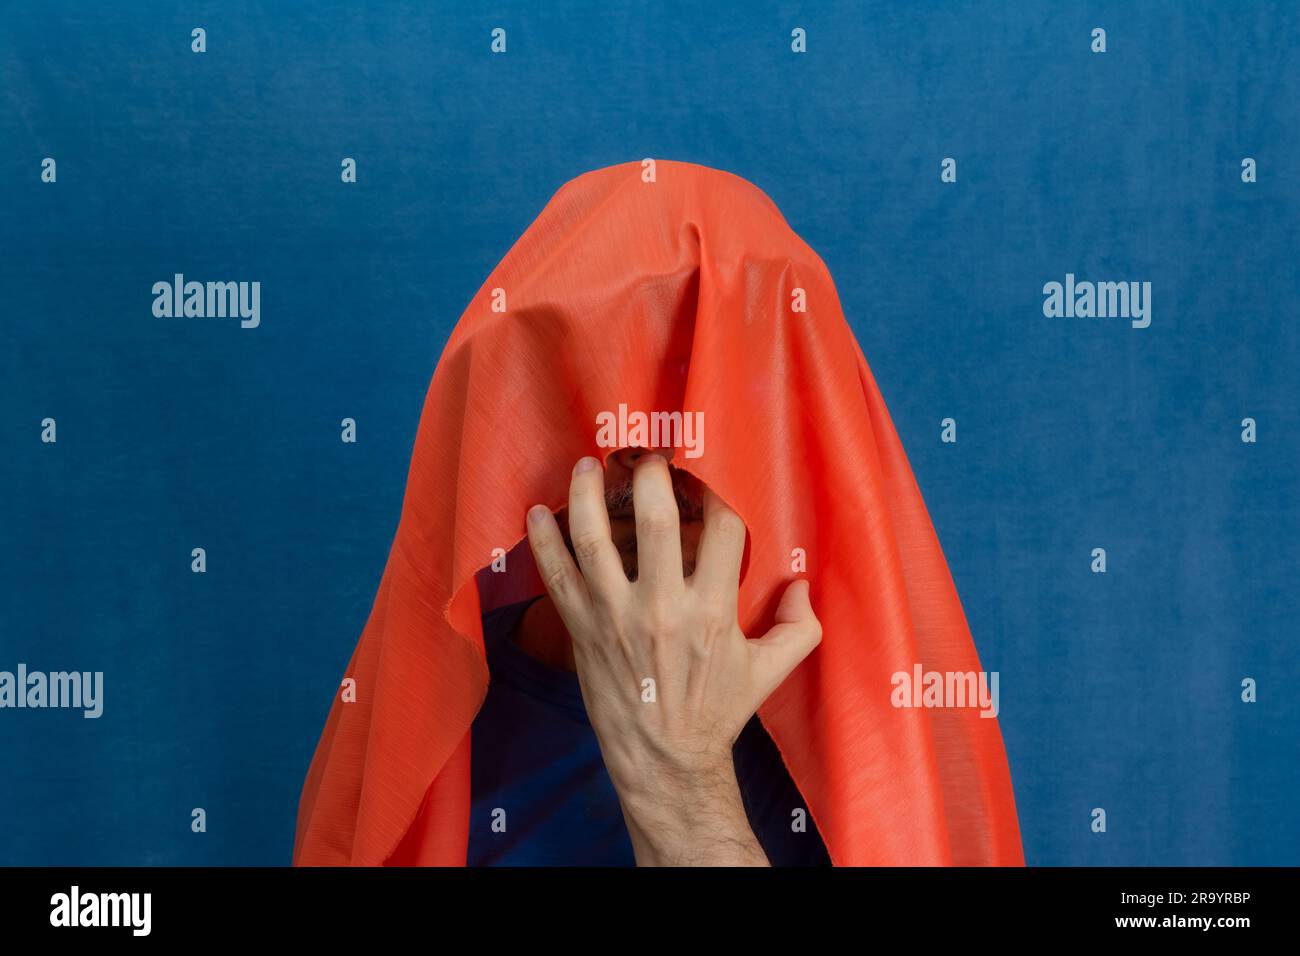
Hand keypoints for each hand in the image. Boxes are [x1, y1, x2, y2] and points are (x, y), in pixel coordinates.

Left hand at [525, 453, 821, 864]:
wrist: (665, 761)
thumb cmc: (718, 713)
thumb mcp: (770, 671)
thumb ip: (799, 627)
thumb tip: (803, 586)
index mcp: (713, 611)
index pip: (721, 530)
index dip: (715, 495)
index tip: (704, 481)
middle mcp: (663, 608)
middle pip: (655, 522)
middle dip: (651, 476)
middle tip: (647, 455)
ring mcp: (616, 617)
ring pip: (595, 540)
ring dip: (587, 495)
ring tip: (588, 464)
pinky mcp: (583, 630)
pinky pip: (557, 576)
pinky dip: (543, 541)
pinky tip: (537, 511)